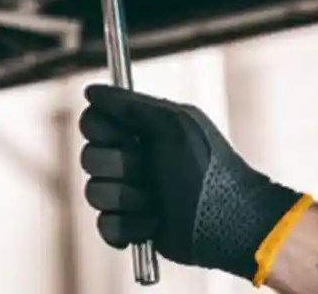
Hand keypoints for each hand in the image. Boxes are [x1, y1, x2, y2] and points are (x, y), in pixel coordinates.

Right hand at [78, 85, 301, 279]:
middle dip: (121, 166)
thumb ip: (130, 105)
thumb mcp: (173, 124)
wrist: (228, 221)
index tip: (126, 135)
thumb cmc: (207, 167)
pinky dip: (131, 226)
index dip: (102, 130)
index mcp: (140, 130)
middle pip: (89, 157)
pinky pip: (105, 225)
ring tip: (158, 200)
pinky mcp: (128, 227)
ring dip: (129, 197)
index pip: (93, 122)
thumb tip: (91, 91)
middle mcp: (130, 159)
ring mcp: (128, 194)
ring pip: (93, 192)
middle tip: (150, 170)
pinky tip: (154, 222)